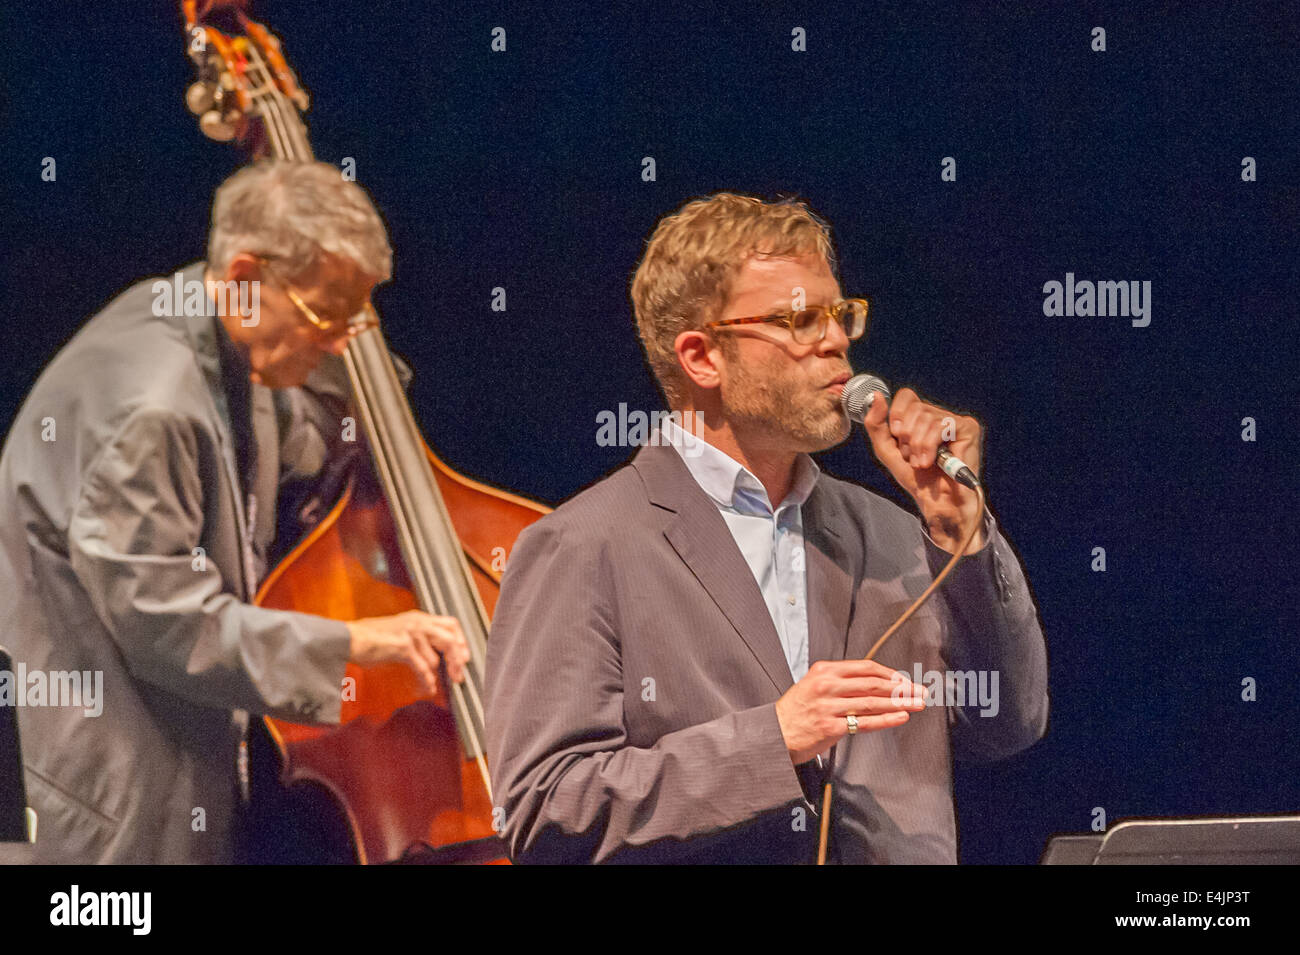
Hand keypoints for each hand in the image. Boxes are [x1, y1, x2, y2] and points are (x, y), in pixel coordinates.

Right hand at [346, 611, 470, 695]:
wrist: (349, 639)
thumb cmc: (371, 638)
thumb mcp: (400, 630)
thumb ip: (420, 637)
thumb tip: (437, 656)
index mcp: (419, 617)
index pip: (451, 623)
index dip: (462, 640)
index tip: (466, 656)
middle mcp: (418, 622)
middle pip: (450, 639)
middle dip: (458, 659)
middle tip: (459, 675)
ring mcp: (410, 634)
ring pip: (435, 658)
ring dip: (434, 673)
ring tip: (432, 683)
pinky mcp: (402, 647)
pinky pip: (422, 667)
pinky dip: (427, 679)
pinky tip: (428, 687)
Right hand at [774, 659, 923, 764]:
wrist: (774, 734)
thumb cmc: (795, 712)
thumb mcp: (813, 685)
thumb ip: (840, 682)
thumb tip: (875, 685)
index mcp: (824, 671)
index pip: (865, 667)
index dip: (890, 674)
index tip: (905, 681)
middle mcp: (826, 686)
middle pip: (873, 684)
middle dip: (901, 688)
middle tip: (920, 691)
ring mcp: (828, 707)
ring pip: (872, 702)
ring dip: (899, 703)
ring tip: (917, 704)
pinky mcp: (830, 727)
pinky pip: (864, 722)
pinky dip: (886, 719)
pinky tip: (901, 717)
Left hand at [862, 387, 984, 551]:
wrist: (937, 503)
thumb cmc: (917, 479)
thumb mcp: (887, 450)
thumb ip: (877, 425)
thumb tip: (876, 396)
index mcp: (923, 418)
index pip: (907, 396)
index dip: (897, 415)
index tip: (897, 436)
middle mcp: (940, 415)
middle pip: (915, 407)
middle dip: (907, 437)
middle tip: (913, 457)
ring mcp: (956, 420)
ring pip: (926, 418)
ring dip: (917, 446)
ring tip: (922, 463)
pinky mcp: (968, 428)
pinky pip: (940, 426)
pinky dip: (929, 446)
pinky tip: (931, 462)